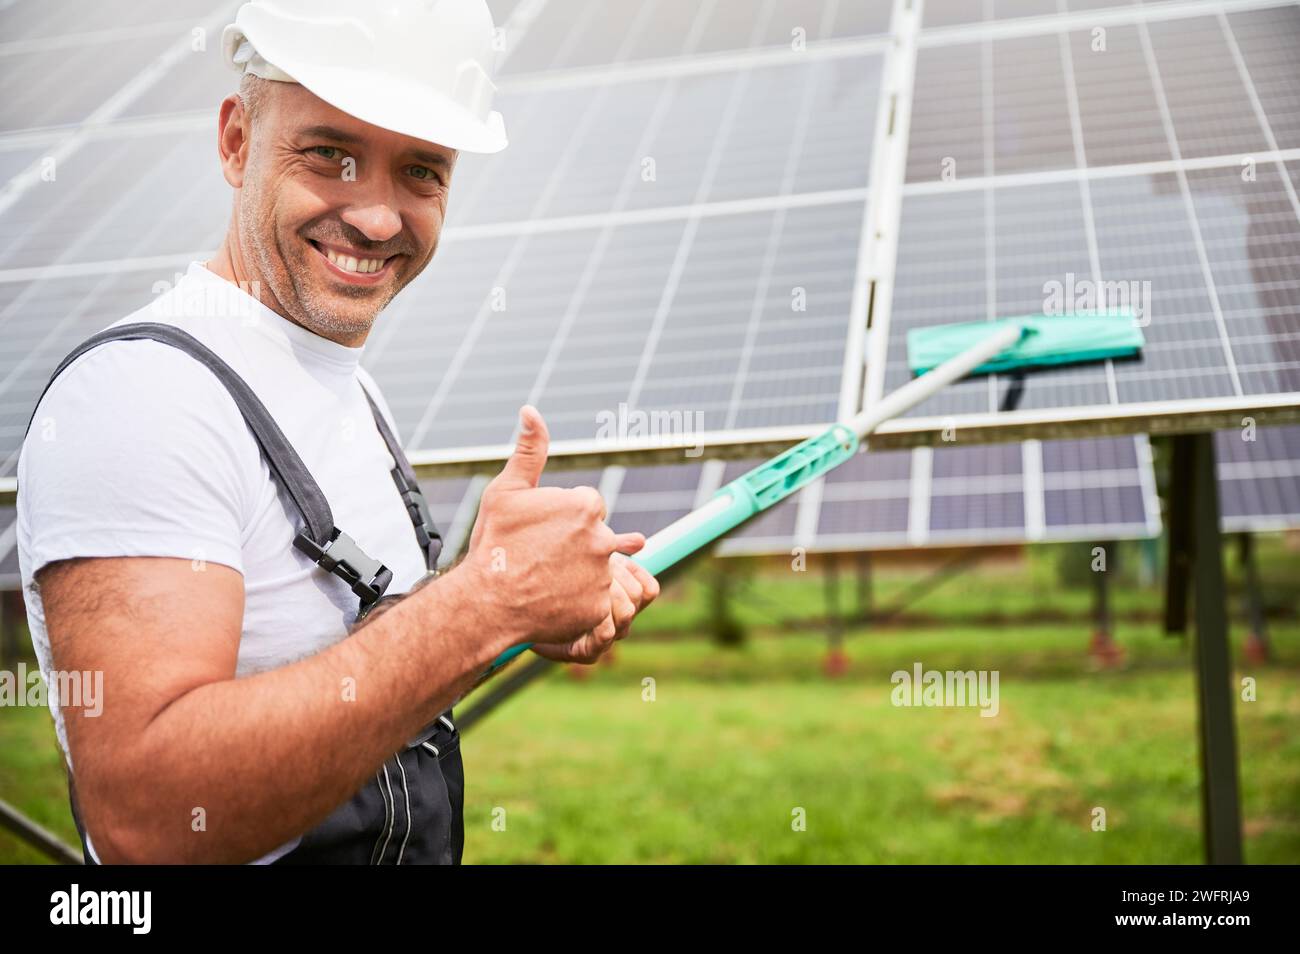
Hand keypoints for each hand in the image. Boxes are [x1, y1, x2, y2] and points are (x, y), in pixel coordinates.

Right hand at [460, 405, 644, 645]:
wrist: (485, 602)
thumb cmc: (494, 544)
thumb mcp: (506, 491)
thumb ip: (528, 450)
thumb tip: (531, 411)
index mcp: (585, 506)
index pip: (588, 506)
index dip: (561, 518)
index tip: (540, 531)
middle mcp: (602, 539)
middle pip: (596, 537)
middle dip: (574, 545)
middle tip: (540, 558)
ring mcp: (602, 576)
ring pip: (595, 570)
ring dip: (577, 573)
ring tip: (545, 581)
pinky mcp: (598, 609)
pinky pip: (594, 602)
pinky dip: (576, 602)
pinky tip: (551, 601)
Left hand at [531, 552, 660, 663]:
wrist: (519, 609)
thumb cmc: (552, 581)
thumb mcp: (583, 558)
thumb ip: (613, 548)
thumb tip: (641, 542)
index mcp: (624, 601)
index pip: (648, 588)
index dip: (631, 569)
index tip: (608, 556)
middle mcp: (620, 623)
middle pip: (637, 596)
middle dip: (613, 575)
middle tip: (589, 565)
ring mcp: (607, 640)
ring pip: (627, 613)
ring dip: (604, 591)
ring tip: (578, 581)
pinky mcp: (588, 653)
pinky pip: (607, 634)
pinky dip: (595, 616)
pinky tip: (574, 602)